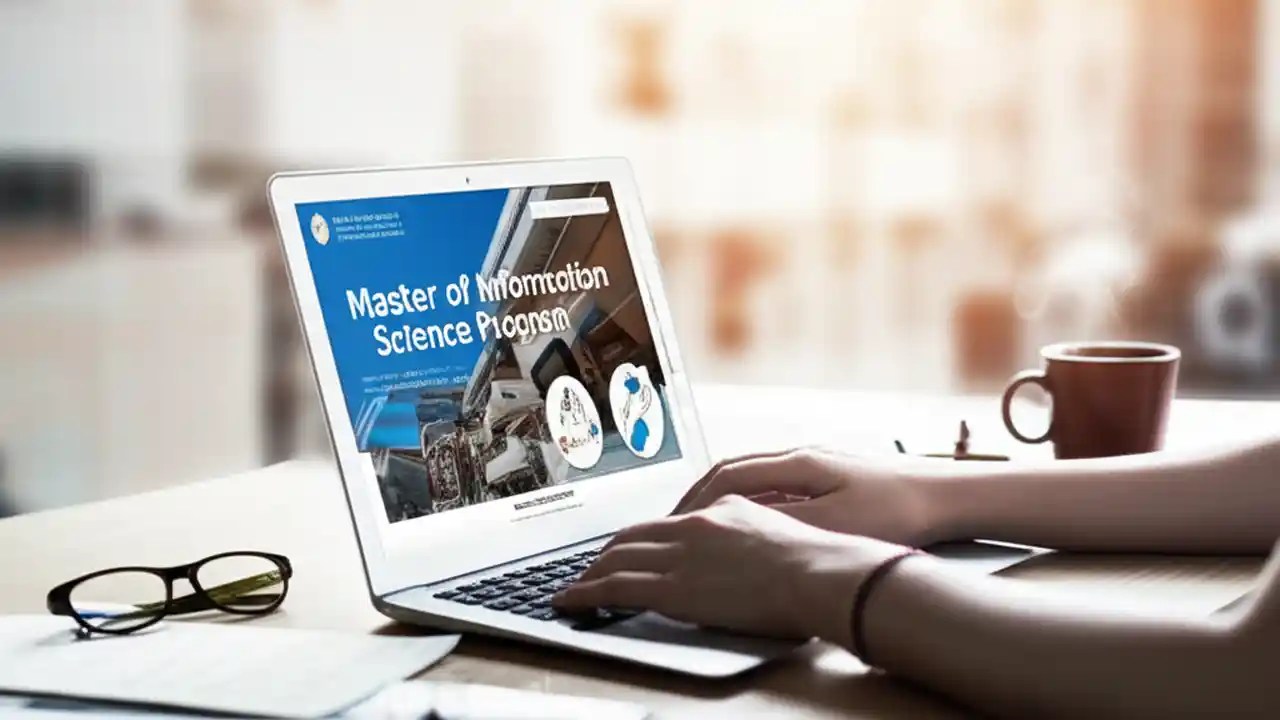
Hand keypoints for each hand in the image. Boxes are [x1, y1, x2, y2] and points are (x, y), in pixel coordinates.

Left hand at [553, 495, 908, 644]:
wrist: (819, 574)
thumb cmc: (814, 564)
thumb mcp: (774, 532)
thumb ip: (747, 535)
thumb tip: (738, 554)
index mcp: (719, 509)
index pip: (663, 522)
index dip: (637, 538)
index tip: (625, 549)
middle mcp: (692, 525)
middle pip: (632, 536)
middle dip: (606, 553)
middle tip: (590, 568)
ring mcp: (680, 555)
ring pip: (616, 559)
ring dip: (590, 573)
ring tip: (574, 586)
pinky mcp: (673, 588)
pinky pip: (615, 588)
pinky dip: (586, 593)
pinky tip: (571, 600)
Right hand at [673, 448, 940, 545]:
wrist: (947, 496)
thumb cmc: (897, 511)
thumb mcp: (834, 524)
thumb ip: (783, 524)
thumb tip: (735, 526)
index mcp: (798, 463)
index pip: (728, 475)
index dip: (694, 500)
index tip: (672, 523)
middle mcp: (803, 455)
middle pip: (735, 469)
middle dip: (699, 495)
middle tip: (675, 523)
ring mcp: (819, 463)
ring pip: (755, 475)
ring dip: (724, 497)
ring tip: (704, 523)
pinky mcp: (834, 475)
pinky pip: (777, 484)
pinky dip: (752, 501)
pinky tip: (752, 522)